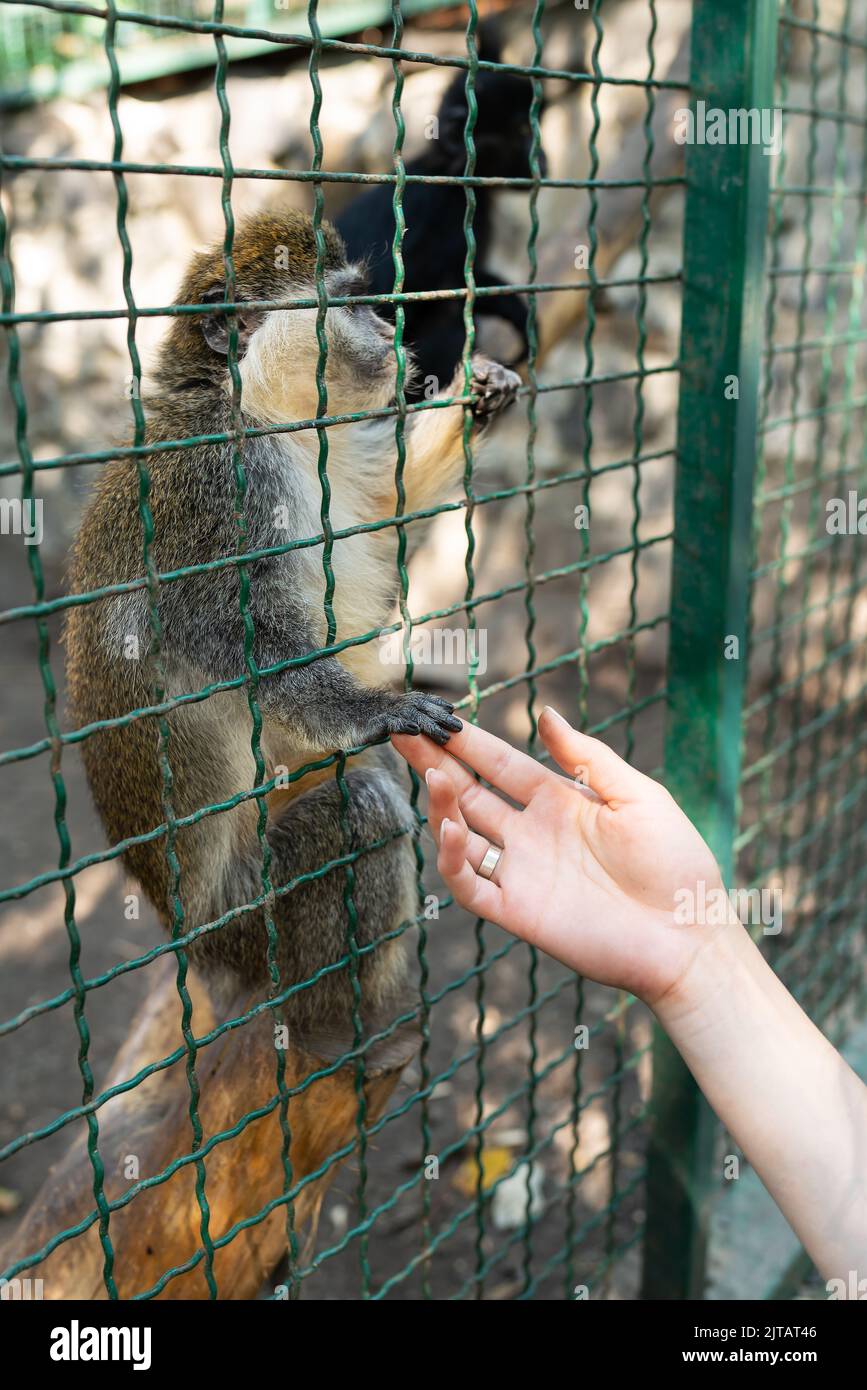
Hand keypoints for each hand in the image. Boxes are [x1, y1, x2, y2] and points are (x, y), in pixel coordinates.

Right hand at [392, 706, 735, 1007]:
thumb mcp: (638, 796)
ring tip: (431, 775)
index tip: (434, 716)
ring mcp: (522, 872)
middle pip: (469, 792)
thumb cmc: (676, 864)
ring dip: (440, 805)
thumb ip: (589, 757)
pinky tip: (451, 829)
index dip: (466, 741)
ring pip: (461, 834)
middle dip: (434, 762)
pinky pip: (470, 883)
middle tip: (402, 731)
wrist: (689, 937)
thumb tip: (544, 713)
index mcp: (559, 801)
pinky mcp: (518, 911)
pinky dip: (452, 858)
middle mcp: (531, 833)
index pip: (498, 764)